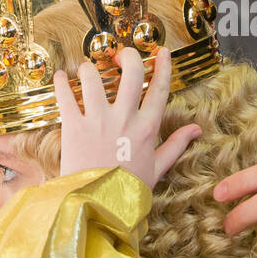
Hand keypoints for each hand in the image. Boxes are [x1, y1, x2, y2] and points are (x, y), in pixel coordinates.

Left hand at [54, 46, 201, 189]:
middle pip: (131, 73)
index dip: (162, 66)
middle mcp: (124, 118)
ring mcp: (97, 120)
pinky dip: (60, 83)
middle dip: (128, 56)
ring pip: (94, 78)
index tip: (161, 52)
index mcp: (147, 128)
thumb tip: (196, 129)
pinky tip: (60, 76)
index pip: (159, 89)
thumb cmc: (127, 190)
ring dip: (90, 68)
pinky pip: (65, 96)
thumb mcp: (156, 169)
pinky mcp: (72, 126)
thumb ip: (175, 146)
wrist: (96, 205)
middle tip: (121, 54)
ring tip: (87, 69)